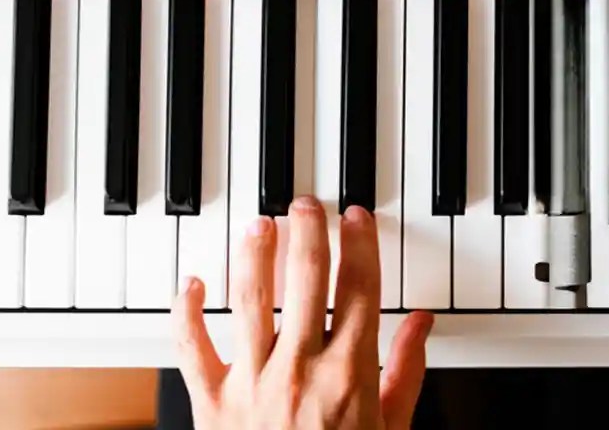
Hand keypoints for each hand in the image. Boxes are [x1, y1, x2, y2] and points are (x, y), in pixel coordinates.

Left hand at [174, 196, 433, 429]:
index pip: (358, 288)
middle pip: (304, 279)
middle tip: (306, 203)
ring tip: (259, 224)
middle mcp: (300, 369)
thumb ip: (406, 372)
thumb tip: (422, 326)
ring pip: (250, 299)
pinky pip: (191, 349)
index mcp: (350, 374)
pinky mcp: (212, 403)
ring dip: (254, 254)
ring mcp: (253, 383)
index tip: (355, 218)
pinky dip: (186, 312)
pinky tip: (190, 282)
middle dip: (307, 231)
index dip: (359, 244)